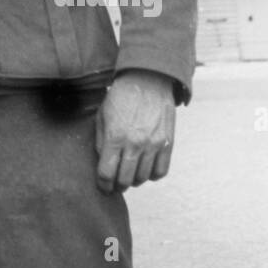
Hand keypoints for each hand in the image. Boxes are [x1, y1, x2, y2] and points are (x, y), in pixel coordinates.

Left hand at [95, 69, 174, 193]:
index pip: (106, 173)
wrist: (147, 80)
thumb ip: (100, 141)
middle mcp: (134, 143)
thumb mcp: (102, 115)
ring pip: (142, 178)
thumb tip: (103, 163)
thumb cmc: (121, 97)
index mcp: (114, 136)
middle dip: (117, 186)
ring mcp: (153, 144)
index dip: (103, 185)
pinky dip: (152, 175)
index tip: (103, 187)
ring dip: (134, 180)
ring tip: (130, 174)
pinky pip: (161, 171)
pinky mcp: (167, 143)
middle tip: (115, 185)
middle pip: (124, 180)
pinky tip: (145, 168)